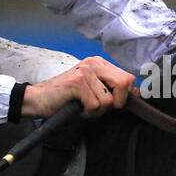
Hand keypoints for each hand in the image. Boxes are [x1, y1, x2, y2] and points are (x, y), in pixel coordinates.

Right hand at [21, 56, 135, 118]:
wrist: (38, 100)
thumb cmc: (66, 98)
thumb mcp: (93, 92)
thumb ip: (113, 90)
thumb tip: (137, 93)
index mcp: (99, 63)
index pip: (128, 78)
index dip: (123, 96)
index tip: (111, 103)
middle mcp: (94, 63)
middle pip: (124, 84)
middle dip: (114, 103)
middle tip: (97, 106)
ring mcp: (85, 71)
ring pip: (108, 100)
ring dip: (96, 111)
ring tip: (82, 105)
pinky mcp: (77, 82)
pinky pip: (95, 105)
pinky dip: (86, 113)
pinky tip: (76, 107)